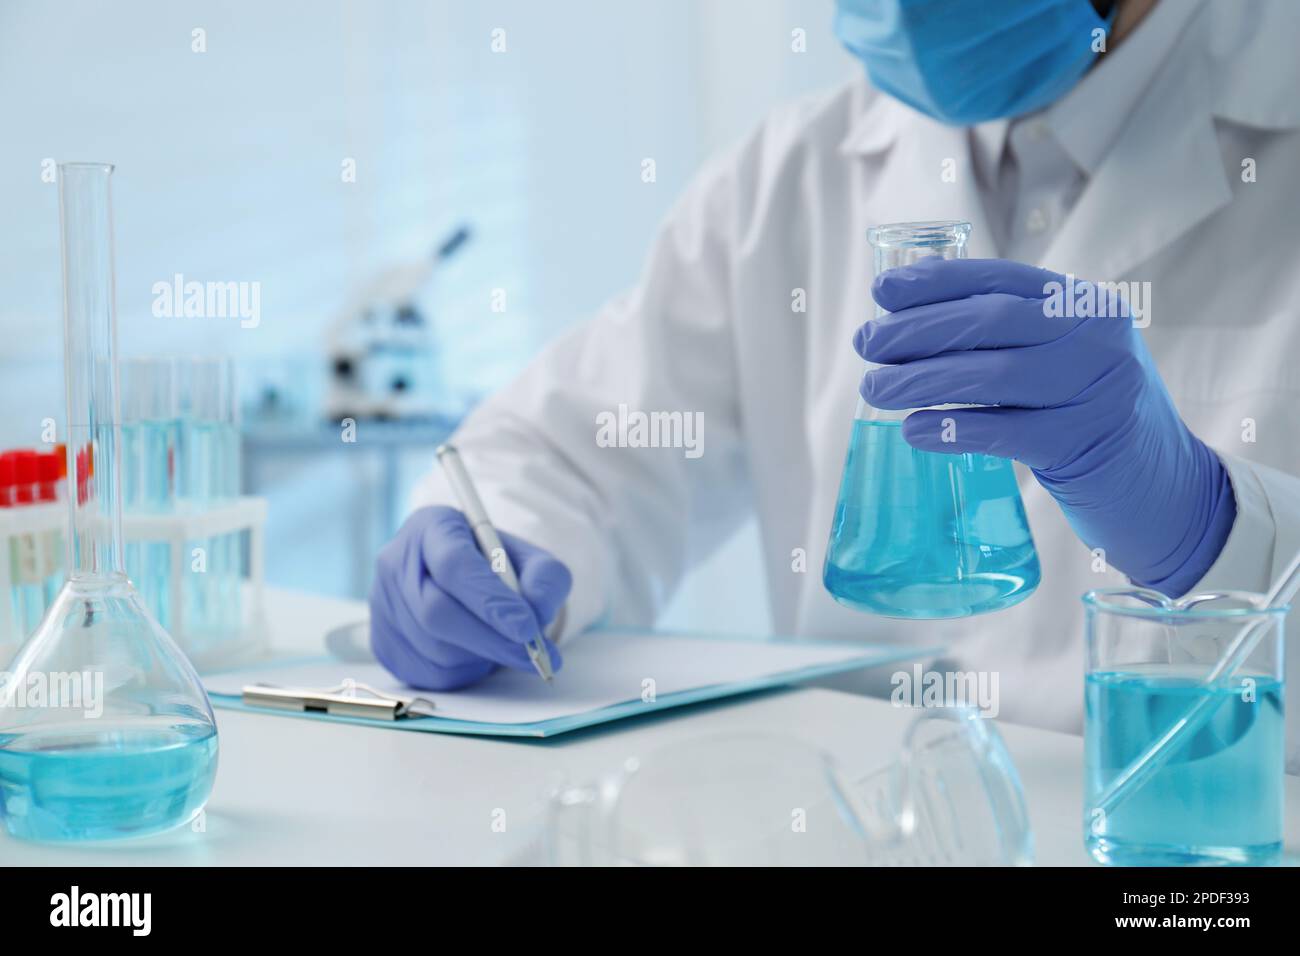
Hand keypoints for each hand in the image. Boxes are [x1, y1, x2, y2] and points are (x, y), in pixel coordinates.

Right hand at [369, 506, 570, 689]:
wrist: (460, 579)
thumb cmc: (495, 566)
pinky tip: (479, 654)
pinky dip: (465, 671)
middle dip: (492, 639)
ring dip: (481, 656)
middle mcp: (396, 562)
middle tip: (534, 655)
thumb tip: (537, 613)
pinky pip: (427, 672)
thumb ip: (544, 578)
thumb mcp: (529, 557)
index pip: (454, 565)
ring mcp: (383, 604)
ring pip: (434, 647)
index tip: (528, 628)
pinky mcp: (383, 641)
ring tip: (505, 645)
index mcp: (431, 527)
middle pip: (438, 611)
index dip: (491, 601)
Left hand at [854, 257, 1235, 595]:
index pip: (1000, 279)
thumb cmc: (1090, 414)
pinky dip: (950, 428)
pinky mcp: (1084, 444)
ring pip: (991, 375)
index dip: (936, 282)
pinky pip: (1003, 432)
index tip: (882, 293)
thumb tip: (911, 301)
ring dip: (920, 380)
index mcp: (1086, 304)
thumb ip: (1006, 329)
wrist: (1165, 486)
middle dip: (915, 331)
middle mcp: (1097, 337)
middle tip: (866, 345)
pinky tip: (912, 430)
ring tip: (873, 390)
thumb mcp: (1063, 357)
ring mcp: (1095, 389)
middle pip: (990, 322)